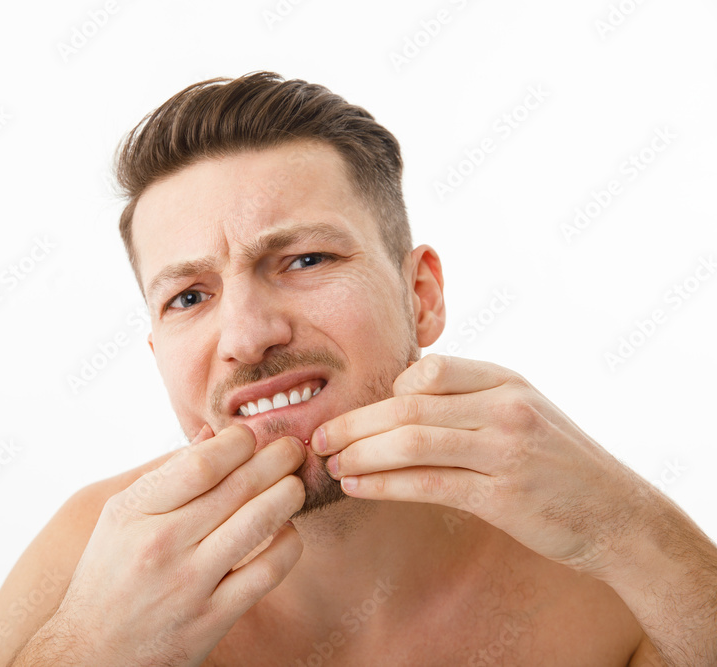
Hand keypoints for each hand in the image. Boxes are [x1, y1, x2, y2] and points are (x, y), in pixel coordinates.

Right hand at [37, 424, 305, 665]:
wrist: (92, 650)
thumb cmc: (108, 574)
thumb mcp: (120, 517)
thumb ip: (164, 476)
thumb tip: (212, 437)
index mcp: (135, 513)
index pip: (200, 464)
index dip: (235, 442)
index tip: (248, 436)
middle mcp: (162, 545)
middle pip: (236, 488)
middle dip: (274, 460)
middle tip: (292, 448)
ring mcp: (190, 584)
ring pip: (258, 524)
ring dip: (287, 496)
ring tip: (295, 483)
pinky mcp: (213, 619)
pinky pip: (267, 573)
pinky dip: (287, 545)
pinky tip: (286, 531)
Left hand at [313, 354, 645, 572]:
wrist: (618, 514)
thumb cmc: (557, 460)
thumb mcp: (522, 409)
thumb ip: (468, 396)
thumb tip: (399, 394)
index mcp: (506, 380)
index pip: (430, 368)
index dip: (385, 390)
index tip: (359, 411)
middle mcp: (505, 408)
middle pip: (408, 406)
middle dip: (354, 423)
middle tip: (319, 438)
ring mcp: (506, 451)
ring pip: (410, 443)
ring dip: (360, 454)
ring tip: (332, 464)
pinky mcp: (502, 497)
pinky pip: (426, 484)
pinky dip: (382, 484)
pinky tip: (356, 487)